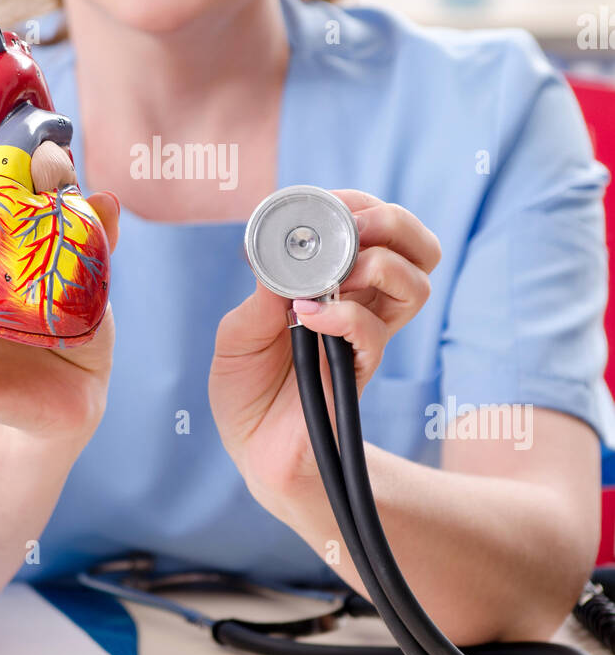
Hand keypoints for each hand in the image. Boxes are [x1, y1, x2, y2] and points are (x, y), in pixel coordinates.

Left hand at [208, 190, 440, 528]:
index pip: (374, 227)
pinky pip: (374, 335)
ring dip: (378, 263)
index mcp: (335, 281)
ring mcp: (364, 337)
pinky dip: (344, 315)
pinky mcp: (359, 372)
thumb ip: (259, 296)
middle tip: (356, 228)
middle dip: (393, 223)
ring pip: (415, 284)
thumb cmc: (247, 387)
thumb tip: (281, 256)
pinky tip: (308, 316)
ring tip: (337, 273)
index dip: (360, 204)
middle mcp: (361, 303)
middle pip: (419, 248)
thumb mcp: (235, 334)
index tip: (329, 203)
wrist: (254, 451)